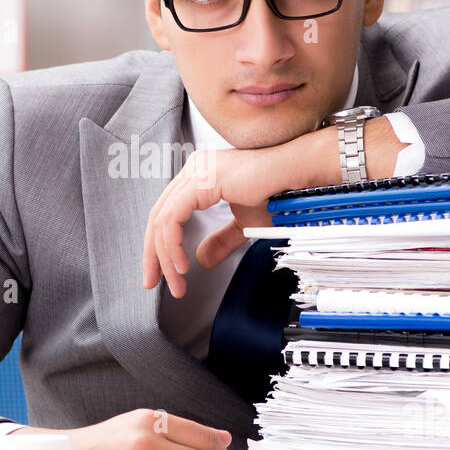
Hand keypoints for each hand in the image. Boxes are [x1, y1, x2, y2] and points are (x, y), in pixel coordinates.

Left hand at [141, 146, 287, 298]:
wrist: (296, 179)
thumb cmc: (278, 193)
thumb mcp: (243, 225)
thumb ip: (220, 240)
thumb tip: (201, 259)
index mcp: (200, 174)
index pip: (167, 211)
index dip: (160, 244)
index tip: (162, 271)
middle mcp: (194, 169)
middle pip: (158, 215)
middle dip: (153, 253)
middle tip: (153, 281)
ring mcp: (196, 172)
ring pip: (162, 220)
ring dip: (165, 256)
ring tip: (176, 280)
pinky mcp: (201, 180)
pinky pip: (173, 218)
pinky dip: (172, 245)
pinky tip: (181, 265)